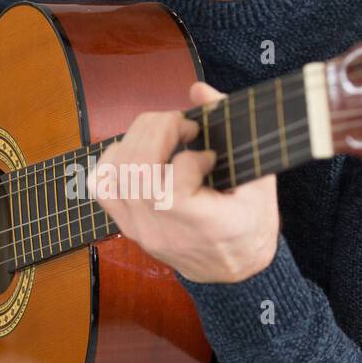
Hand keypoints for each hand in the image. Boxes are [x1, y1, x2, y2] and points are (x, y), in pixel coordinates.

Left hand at [89, 81, 279, 283]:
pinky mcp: (126, 225)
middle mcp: (165, 232)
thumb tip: (199, 89)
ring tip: (163, 134)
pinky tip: (141, 152)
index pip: (175, 187)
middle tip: (183, 127)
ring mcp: (140, 230)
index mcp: (205, 228)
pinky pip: (101, 186)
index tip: (210, 157)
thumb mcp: (259, 182)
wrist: (232, 273)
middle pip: (138, 171)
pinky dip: (115, 159)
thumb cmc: (249, 226)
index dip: (192, 158)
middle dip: (159, 130)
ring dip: (137, 138)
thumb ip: (233, 132)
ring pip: (115, 174)